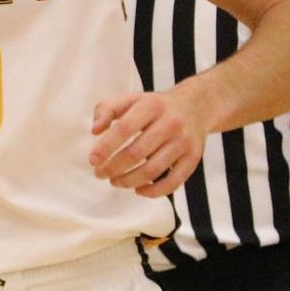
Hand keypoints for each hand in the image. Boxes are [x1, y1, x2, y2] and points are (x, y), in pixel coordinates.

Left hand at [89, 91, 204, 198]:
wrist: (196, 106)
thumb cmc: (156, 106)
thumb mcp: (131, 99)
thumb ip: (107, 110)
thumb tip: (95, 130)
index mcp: (151, 106)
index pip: (124, 129)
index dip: (106, 147)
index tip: (93, 160)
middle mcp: (170, 123)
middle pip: (136, 153)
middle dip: (113, 168)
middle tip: (100, 174)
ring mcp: (184, 142)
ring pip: (152, 170)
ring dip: (128, 181)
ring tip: (115, 181)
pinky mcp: (193, 158)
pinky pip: (173, 182)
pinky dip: (153, 191)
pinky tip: (138, 189)